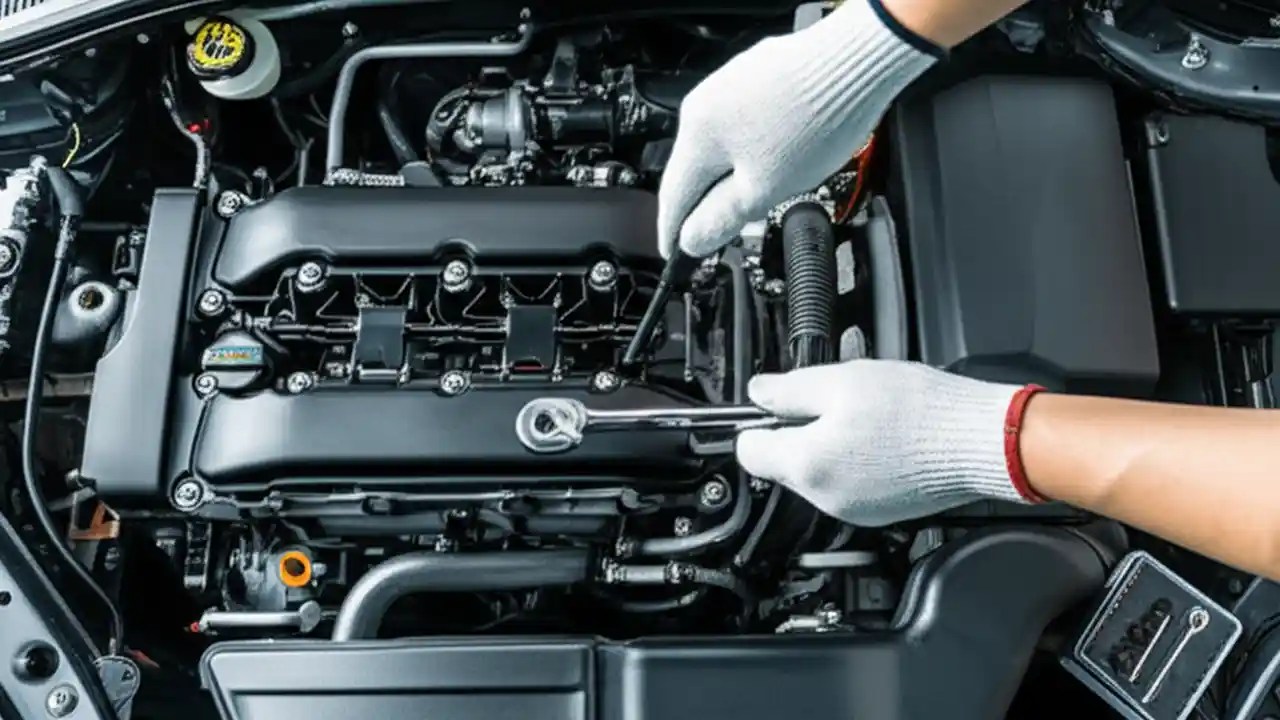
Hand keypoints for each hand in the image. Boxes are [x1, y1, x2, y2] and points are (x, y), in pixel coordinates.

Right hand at [657, 0, 938, 257]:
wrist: (859, 63)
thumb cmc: (815, 118)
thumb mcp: (764, 189)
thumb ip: (723, 218)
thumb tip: (694, 238)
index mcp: (698, 133)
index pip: (673, 196)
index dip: (673, 234)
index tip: (674, 255)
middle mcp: (708, 102)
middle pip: (696, 170)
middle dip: (704, 205)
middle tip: (711, 238)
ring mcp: (734, 84)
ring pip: (723, 147)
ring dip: (730, 178)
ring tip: (750, 204)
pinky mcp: (762, 77)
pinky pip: (745, 126)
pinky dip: (752, 152)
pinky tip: (774, 163)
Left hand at [736, 360, 1034, 525]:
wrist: (979, 442)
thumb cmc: (920, 411)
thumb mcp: (842, 380)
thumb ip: (789, 389)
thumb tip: (758, 392)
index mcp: (807, 465)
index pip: (748, 451)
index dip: (755, 422)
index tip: (773, 406)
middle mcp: (824, 498)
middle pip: (784, 463)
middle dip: (799, 431)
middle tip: (832, 401)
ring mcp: (852, 510)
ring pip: (818, 473)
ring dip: (830, 445)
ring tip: (866, 417)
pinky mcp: (879, 513)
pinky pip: (849, 484)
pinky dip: (857, 462)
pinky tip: (884, 438)